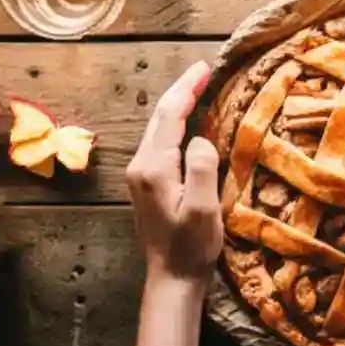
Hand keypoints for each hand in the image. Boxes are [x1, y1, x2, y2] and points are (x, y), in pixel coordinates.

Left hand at [126, 61, 222, 282]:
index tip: (204, 67)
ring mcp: (140, 175)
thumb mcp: (203, 210)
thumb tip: (201, 138)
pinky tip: (189, 122)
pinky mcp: (146, 183)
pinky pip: (161, 142)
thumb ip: (201, 169)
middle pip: (160, 117)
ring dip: (178, 106)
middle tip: (204, 70)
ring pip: (159, 128)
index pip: (169, 116)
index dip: (186, 88)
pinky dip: (176, 124)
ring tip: (199, 88)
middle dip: (181, 91)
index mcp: (153, 168)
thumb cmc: (191, 247)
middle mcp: (140, 166)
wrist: (171, 278)